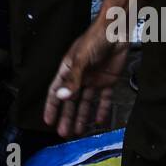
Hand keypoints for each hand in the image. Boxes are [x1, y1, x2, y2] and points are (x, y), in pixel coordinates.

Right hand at [42, 19, 129, 136]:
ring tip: (79, 132)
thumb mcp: (81, 59)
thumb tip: (62, 97)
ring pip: (86, 103)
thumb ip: (73, 79)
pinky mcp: (108, 81)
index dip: (52, 106)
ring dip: (82, 117)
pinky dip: (101, 110)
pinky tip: (99, 121)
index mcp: (67, 70)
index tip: (48, 121)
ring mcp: (93, 80)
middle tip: (64, 133)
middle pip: (71, 101)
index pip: (56, 91)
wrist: (117, 32)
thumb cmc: (94, 40)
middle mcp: (79, 77)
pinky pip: (103, 99)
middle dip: (67, 117)